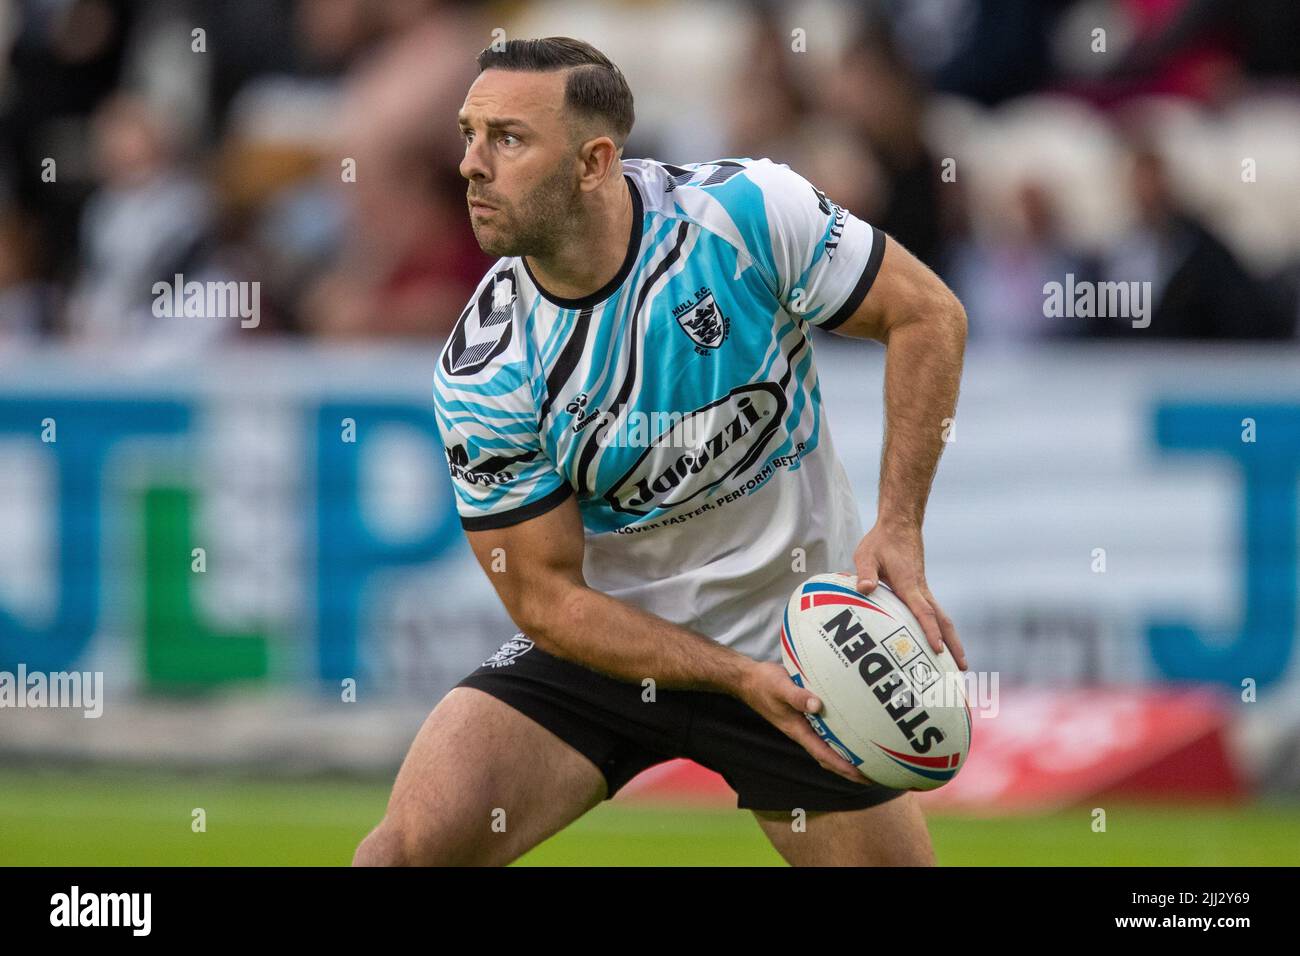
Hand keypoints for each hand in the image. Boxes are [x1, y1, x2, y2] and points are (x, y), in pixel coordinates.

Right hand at [737, 661, 873, 785]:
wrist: (749, 679)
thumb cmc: (764, 683)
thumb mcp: (779, 687)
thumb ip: (797, 696)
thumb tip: (818, 705)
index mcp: (798, 730)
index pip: (824, 755)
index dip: (843, 767)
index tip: (863, 776)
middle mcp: (803, 732)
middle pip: (830, 757)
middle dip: (850, 769)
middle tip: (876, 774)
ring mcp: (805, 725)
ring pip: (829, 746)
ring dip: (848, 755)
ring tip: (870, 758)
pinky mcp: (806, 715)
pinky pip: (827, 731)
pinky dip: (841, 736)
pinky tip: (854, 729)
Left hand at [853, 518, 967, 670]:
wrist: (899, 525)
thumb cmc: (881, 542)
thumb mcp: (867, 555)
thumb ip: (865, 573)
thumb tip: (864, 589)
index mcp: (909, 584)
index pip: (923, 612)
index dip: (930, 631)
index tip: (937, 649)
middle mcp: (921, 590)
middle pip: (942, 620)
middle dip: (953, 645)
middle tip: (963, 668)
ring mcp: (923, 590)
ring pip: (942, 618)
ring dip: (951, 639)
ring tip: (958, 663)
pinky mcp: (921, 589)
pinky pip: (934, 613)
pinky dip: (941, 629)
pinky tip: (940, 642)